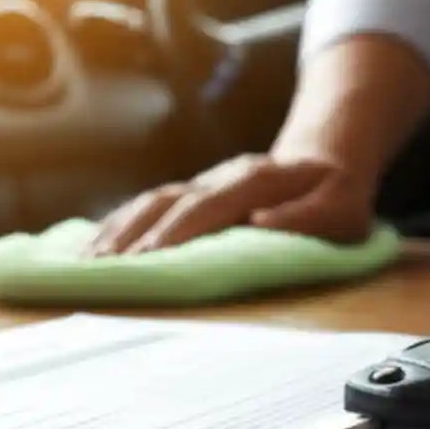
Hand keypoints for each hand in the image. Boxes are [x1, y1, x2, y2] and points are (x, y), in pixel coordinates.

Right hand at [86, 154, 374, 255]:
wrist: (326, 159)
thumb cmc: (336, 195)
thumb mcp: (343, 209)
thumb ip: (310, 216)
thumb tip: (263, 222)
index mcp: (256, 180)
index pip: (208, 205)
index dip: (177, 231)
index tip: (150, 259)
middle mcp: (220, 177)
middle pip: (167, 202)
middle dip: (133, 236)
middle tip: (103, 270)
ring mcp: (201, 182)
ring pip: (150, 202)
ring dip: (117, 231)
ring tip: (86, 264)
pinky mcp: (190, 194)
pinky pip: (146, 207)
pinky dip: (116, 227)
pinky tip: (91, 249)